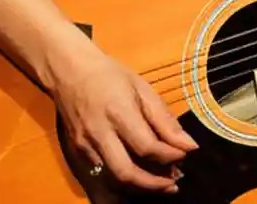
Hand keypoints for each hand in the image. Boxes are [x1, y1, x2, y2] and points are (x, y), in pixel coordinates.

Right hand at [49, 42, 198, 192]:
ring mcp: (85, 144)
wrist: (68, 71)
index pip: (147, 146)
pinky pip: (103, 172)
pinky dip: (124, 177)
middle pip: (127, 172)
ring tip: (161, 183)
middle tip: (174, 184)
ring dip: (140, 185)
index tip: (187, 153)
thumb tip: (188, 144)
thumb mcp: (142, 88)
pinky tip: (140, 173)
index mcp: (119, 112)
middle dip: (154, 184)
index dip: (170, 155)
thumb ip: (164, 119)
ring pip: (114, 178)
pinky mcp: (78, 151)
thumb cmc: (109, 75)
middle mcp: (100, 132)